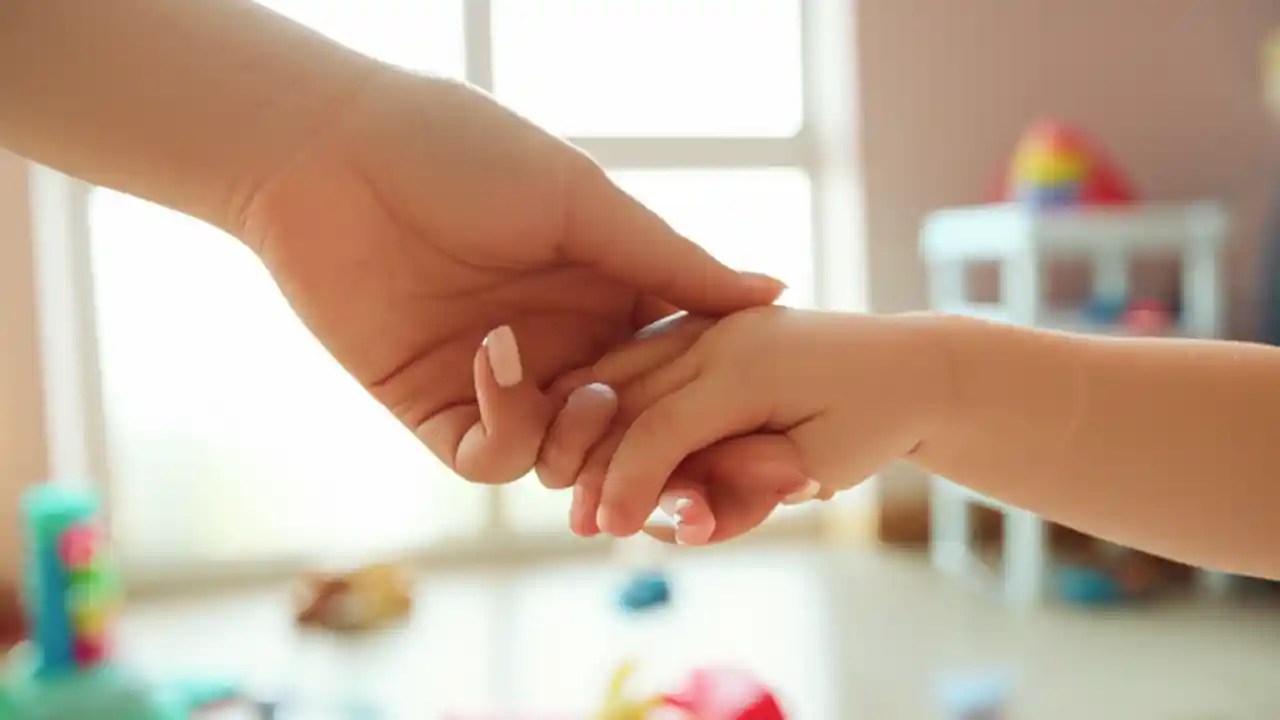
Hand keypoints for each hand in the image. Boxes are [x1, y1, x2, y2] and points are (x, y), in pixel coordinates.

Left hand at [236, 68, 783, 481]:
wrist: (332, 152)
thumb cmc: (462, 152)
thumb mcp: (584, 202)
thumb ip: (673, 262)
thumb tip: (774, 293)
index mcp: (604, 293)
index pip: (674, 368)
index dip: (705, 394)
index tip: (740, 407)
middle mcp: (559, 344)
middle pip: (626, 430)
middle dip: (654, 441)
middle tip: (673, 436)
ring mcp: (499, 382)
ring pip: (565, 460)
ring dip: (585, 442)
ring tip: (587, 395)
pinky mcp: (434, 407)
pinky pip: (491, 457)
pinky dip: (508, 429)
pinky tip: (496, 359)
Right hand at [544, 307, 949, 538]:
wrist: (906, 366)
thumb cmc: (871, 421)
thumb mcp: (822, 464)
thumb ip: (749, 481)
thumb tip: (684, 499)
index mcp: (749, 365)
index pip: (663, 425)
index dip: (629, 480)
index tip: (611, 529)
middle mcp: (718, 333)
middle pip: (627, 397)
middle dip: (597, 464)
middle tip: (583, 523)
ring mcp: (708, 323)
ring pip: (621, 371)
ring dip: (592, 431)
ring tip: (583, 492)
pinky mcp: (704, 328)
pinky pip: (639, 359)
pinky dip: (610, 400)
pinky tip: (593, 440)